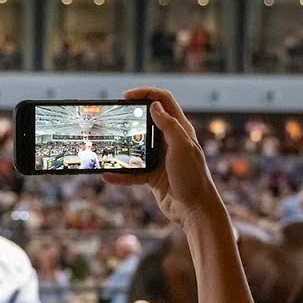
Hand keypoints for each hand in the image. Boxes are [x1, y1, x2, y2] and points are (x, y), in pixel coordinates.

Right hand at [105, 87, 224, 229]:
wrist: (195, 210)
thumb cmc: (193, 176)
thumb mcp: (182, 147)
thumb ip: (168, 125)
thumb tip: (154, 105)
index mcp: (180, 129)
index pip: (163, 101)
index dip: (146, 93)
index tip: (126, 96)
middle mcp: (170, 141)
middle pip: (147, 121)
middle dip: (130, 118)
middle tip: (113, 118)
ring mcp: (161, 158)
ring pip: (136, 147)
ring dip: (122, 147)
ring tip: (106, 146)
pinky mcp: (153, 176)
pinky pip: (133, 171)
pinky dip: (121, 174)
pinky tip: (108, 176)